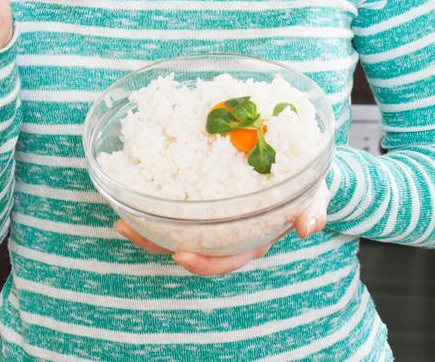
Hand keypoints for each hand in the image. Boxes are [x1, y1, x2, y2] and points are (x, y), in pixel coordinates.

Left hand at [114, 180, 328, 275]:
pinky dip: (156, 201)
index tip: (181, 255)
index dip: (203, 262)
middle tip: (128, 229)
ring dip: (147, 225)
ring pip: (177, 229)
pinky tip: (134, 189)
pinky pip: (177, 205)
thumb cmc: (305, 189)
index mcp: (252, 238)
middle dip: (156, 243)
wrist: (301, 172)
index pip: (225, 259)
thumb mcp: (315, 196)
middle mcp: (228, 233)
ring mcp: (215, 218)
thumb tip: (308, 226)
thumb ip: (313, 209)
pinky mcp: (204, 198)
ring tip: (119, 216)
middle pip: (189, 247)